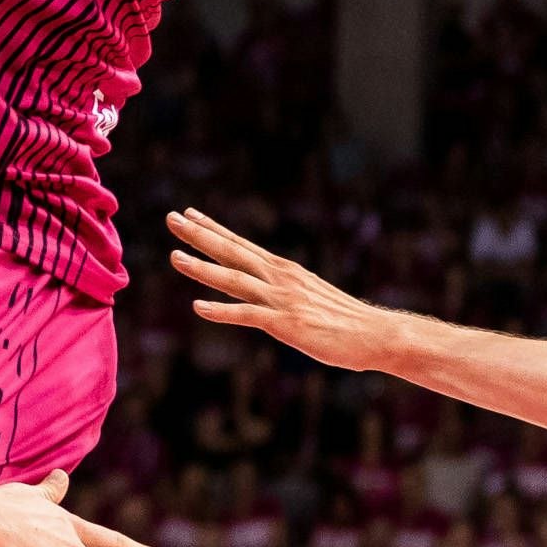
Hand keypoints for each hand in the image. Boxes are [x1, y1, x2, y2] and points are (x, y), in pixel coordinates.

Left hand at [167, 209, 390, 374]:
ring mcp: (282, 299)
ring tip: (174, 257)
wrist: (375, 333)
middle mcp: (280, 278)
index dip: (213, 228)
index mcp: (284, 270)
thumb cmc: (344, 319)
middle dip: (199, 235)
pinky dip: (222, 311)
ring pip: (234, 279)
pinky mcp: (286, 324)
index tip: (189, 213)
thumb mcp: (309, 295)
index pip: (241, 243)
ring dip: (202, 268)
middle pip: (232, 252)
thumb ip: (284, 290)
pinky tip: (198, 307)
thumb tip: (266, 288)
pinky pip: (248, 315)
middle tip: (170, 218)